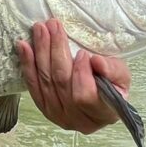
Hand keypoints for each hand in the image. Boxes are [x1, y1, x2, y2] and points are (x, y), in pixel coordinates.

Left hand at [15, 19, 131, 134]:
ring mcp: (58, 116)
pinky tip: (24, 46)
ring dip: (41, 52)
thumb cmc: (113, 84)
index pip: (85, 96)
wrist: (98, 95)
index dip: (81, 74)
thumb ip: (113, 70)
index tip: (83, 52)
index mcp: (102, 114)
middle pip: (61, 83)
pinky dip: (27, 64)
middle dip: (57, 51)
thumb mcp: (121, 75)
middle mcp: (78, 121)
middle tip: (53, 26)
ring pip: (46, 81)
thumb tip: (96, 61)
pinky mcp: (43, 108)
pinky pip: (32, 85)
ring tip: (40, 29)